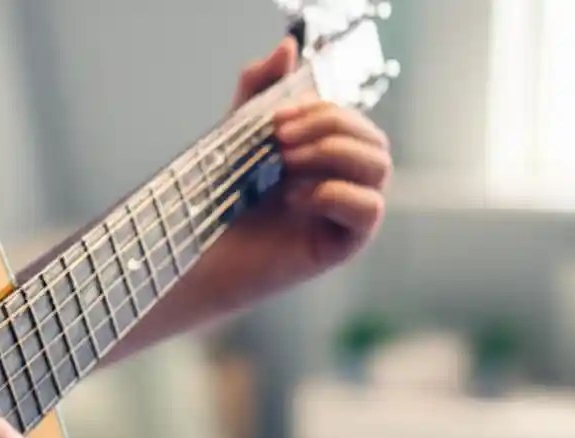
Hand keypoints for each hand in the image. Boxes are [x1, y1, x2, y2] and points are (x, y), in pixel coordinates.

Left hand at [197, 38, 391, 315]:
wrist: (195, 253)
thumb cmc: (217, 200)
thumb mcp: (235, 134)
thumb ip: (259, 90)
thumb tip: (287, 47)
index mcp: (325, 156)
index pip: (351, 119)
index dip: (319, 108)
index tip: (274, 117)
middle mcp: (344, 182)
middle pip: (374, 138)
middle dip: (328, 127)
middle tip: (278, 141)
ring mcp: (346, 214)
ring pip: (379, 166)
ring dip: (332, 154)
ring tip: (284, 167)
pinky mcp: (342, 244)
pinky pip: (370, 208)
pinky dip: (333, 195)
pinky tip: (293, 200)